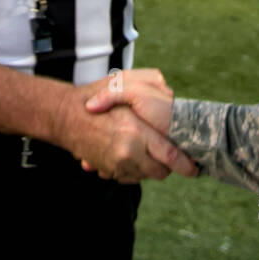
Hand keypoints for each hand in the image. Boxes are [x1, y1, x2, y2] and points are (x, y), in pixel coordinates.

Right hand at [58, 71, 193, 183]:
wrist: (62, 115)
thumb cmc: (94, 97)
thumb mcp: (123, 82)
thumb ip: (151, 82)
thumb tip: (170, 91)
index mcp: (136, 131)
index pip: (170, 156)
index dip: (186, 164)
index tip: (196, 168)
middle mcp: (128, 151)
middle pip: (160, 171)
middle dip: (167, 167)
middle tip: (170, 157)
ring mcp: (116, 163)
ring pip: (144, 176)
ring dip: (149, 168)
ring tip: (146, 151)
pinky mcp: (107, 170)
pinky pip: (128, 177)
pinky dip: (132, 170)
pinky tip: (130, 154)